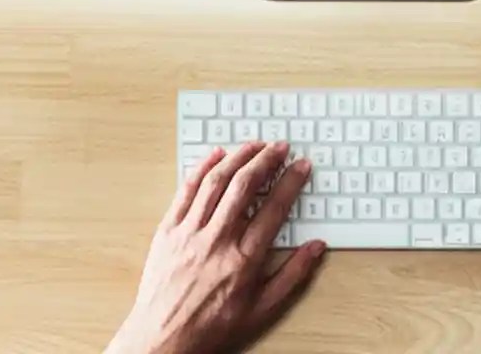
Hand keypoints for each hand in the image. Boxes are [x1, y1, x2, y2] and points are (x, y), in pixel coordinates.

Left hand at [107, 142, 324, 353]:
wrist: (164, 339)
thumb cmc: (212, 327)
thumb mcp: (262, 309)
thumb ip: (292, 275)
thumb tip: (316, 248)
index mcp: (243, 260)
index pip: (274, 209)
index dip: (291, 182)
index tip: (301, 167)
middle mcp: (217, 240)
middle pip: (244, 186)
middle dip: (266, 160)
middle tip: (280, 147)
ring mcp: (189, 233)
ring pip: (216, 182)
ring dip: (237, 158)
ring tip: (254, 145)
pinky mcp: (168, 231)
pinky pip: (186, 191)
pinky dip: (201, 169)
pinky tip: (216, 156)